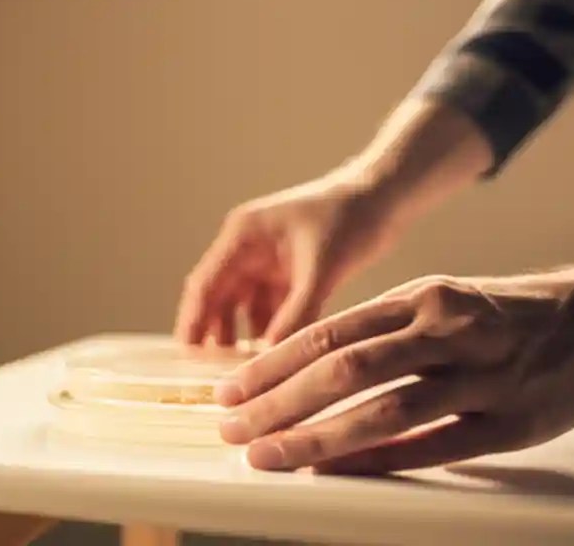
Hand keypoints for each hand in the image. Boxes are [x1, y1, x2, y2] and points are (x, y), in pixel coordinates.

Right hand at [174, 100, 495, 345]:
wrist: (387, 196)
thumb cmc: (352, 216)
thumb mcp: (322, 267)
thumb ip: (296, 312)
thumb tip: (272, 357)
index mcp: (242, 236)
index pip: (204, 285)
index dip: (192, 322)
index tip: (186, 357)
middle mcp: (248, 249)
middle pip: (218, 300)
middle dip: (214, 336)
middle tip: (214, 377)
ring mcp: (268, 263)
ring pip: (244, 309)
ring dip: (243, 338)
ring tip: (244, 376)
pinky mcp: (290, 275)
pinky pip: (271, 310)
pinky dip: (270, 333)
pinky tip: (275, 360)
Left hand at [215, 223, 573, 472]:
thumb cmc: (508, 312)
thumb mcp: (442, 300)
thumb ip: (383, 330)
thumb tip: (308, 365)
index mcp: (422, 297)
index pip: (328, 332)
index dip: (272, 365)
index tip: (231, 391)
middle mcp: (445, 330)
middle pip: (342, 369)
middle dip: (276, 402)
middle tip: (231, 427)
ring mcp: (480, 376)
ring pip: (381, 409)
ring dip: (315, 436)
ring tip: (267, 455)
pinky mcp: (511, 422)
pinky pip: (433, 445)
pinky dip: (379, 460)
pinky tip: (337, 472)